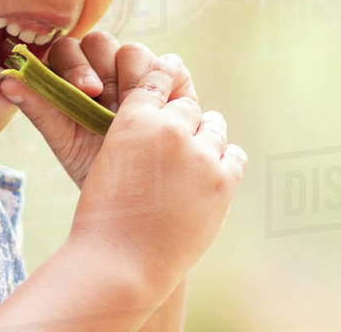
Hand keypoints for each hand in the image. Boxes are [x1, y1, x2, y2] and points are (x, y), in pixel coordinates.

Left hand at [0, 31, 197, 188]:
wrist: (137, 193)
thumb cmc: (94, 164)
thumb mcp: (64, 139)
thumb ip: (38, 107)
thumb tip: (5, 81)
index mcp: (74, 75)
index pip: (68, 50)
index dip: (75, 66)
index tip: (86, 91)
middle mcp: (105, 67)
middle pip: (99, 41)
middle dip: (101, 67)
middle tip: (103, 97)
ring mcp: (138, 70)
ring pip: (132, 50)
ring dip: (131, 78)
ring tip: (133, 110)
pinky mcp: (171, 77)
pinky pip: (168, 64)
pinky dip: (165, 80)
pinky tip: (161, 105)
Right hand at [69, 60, 246, 297]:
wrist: (122, 262)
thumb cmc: (105, 216)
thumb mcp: (109, 158)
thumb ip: (135, 133)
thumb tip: (163, 117)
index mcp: (134, 117)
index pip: (157, 78)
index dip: (165, 78)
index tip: (171, 76)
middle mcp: (170, 128)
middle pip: (188, 105)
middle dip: (184, 119)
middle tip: (176, 142)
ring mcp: (199, 154)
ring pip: (214, 126)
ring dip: (205, 137)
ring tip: (193, 161)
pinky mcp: (222, 181)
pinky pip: (235, 154)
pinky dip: (225, 160)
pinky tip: (212, 173)